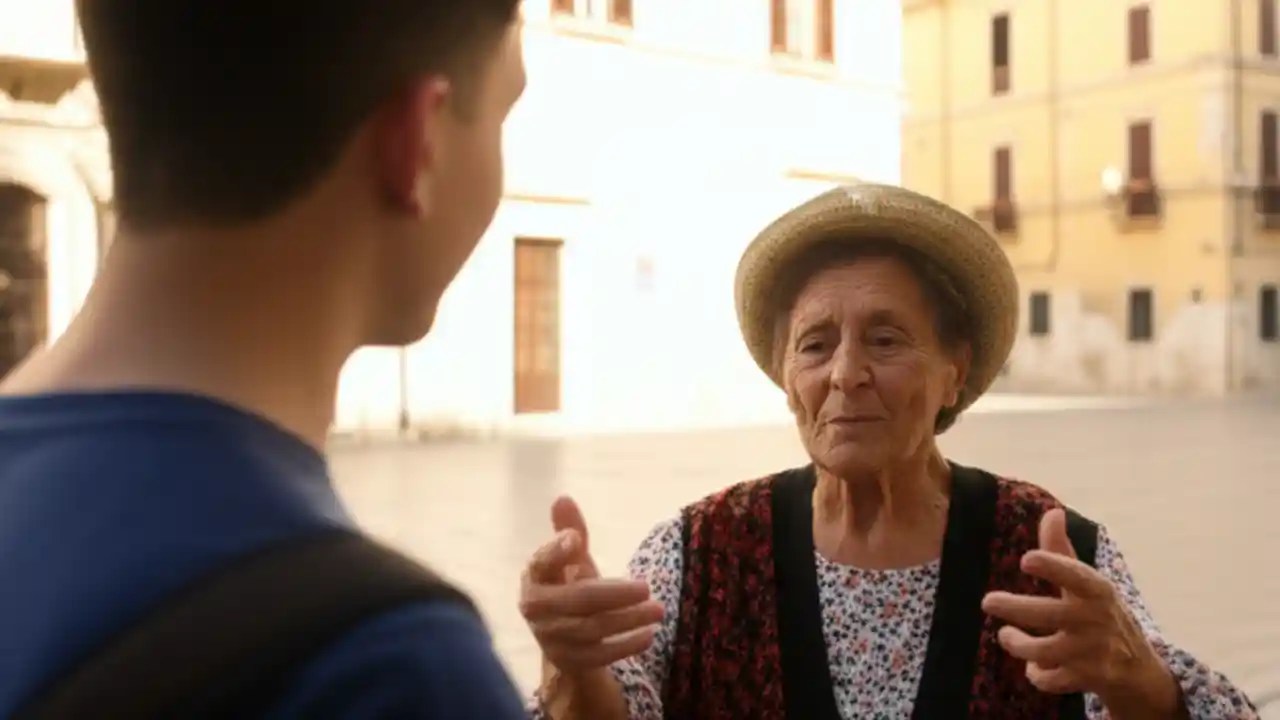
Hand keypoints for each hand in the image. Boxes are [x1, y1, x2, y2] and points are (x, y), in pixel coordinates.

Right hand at [519, 496, 663, 673]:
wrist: (562, 635)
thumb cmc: (568, 586)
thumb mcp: (571, 559)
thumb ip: (569, 531)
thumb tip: (563, 498)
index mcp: (535, 576)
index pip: (541, 561)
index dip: (556, 551)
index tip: (578, 540)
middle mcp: (535, 608)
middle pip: (577, 599)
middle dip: (615, 593)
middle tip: (647, 587)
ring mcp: (550, 637)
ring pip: (591, 629)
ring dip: (627, 620)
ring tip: (658, 610)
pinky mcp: (568, 660)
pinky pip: (598, 655)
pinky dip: (625, 646)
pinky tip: (649, 634)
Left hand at [981, 509, 1182, 717]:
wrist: (1139, 670)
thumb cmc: (1102, 615)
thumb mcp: (1087, 584)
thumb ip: (1062, 552)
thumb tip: (1052, 512)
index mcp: (1097, 590)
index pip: (1076, 576)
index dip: (1052, 567)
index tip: (1027, 559)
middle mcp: (1096, 620)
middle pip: (1048, 615)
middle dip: (1015, 608)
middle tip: (987, 601)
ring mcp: (1092, 651)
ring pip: (1043, 651)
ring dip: (1019, 645)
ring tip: (1006, 635)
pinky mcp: (1087, 678)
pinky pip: (1050, 679)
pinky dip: (1037, 675)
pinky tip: (1035, 667)